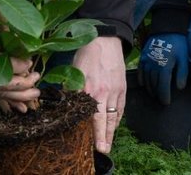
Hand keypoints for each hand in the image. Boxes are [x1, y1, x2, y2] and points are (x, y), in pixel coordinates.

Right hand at [0, 55, 40, 113]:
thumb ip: (8, 39)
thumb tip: (28, 51)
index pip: (0, 63)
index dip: (17, 66)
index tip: (29, 63)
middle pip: (1, 82)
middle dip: (22, 84)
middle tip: (36, 77)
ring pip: (0, 92)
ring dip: (20, 96)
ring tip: (35, 93)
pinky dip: (11, 101)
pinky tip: (22, 107)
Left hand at [73, 36, 125, 153]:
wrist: (105, 40)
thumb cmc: (87, 54)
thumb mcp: (75, 72)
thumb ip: (72, 90)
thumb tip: (67, 104)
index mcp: (91, 90)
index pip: (94, 118)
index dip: (95, 133)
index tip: (95, 146)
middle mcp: (105, 93)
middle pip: (106, 121)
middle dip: (105, 138)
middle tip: (104, 150)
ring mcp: (116, 91)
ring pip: (115, 116)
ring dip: (112, 131)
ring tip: (109, 143)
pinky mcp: (123, 87)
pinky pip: (121, 107)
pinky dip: (118, 118)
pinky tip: (114, 125)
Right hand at [138, 33, 189, 105]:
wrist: (168, 28)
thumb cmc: (178, 44)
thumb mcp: (184, 58)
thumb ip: (182, 74)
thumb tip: (179, 88)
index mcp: (165, 67)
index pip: (163, 86)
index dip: (164, 96)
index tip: (166, 103)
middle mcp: (154, 65)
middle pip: (154, 84)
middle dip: (157, 93)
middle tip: (160, 100)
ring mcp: (147, 60)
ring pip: (147, 79)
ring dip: (150, 88)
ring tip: (154, 94)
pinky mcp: (143, 56)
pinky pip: (140, 71)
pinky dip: (141, 79)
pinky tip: (144, 84)